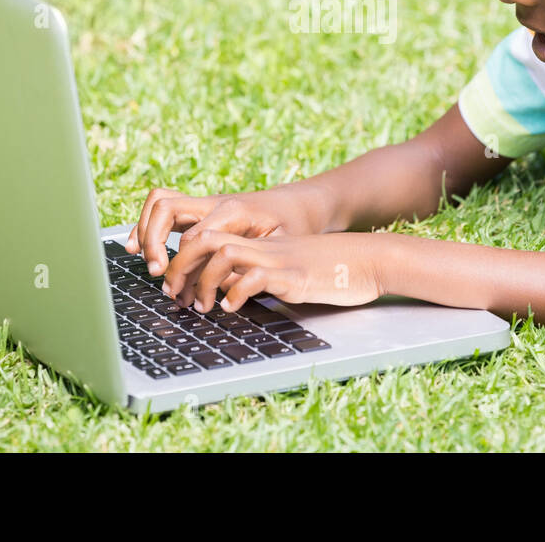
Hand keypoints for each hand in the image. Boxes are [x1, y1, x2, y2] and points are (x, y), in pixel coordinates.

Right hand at [125, 185, 336, 277]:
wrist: (299, 204)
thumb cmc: (293, 227)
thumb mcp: (280, 249)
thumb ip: (248, 268)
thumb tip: (220, 292)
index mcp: (233, 211)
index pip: (193, 236)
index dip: (180, 264)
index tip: (177, 289)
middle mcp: (214, 203)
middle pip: (167, 208)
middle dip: (154, 240)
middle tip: (157, 272)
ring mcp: (205, 204)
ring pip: (161, 202)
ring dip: (145, 228)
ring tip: (140, 257)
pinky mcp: (201, 211)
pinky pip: (167, 208)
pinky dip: (148, 224)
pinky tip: (138, 246)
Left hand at [160, 231, 384, 312]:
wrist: (371, 259)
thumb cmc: (331, 270)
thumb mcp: (286, 271)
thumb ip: (258, 276)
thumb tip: (226, 294)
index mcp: (259, 245)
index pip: (207, 236)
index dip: (182, 258)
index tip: (175, 286)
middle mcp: (263, 248)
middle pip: (205, 239)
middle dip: (180, 266)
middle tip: (174, 295)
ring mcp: (278, 259)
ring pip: (224, 252)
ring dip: (204, 280)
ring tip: (203, 306)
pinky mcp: (294, 276)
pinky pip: (256, 277)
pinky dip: (237, 292)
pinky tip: (232, 308)